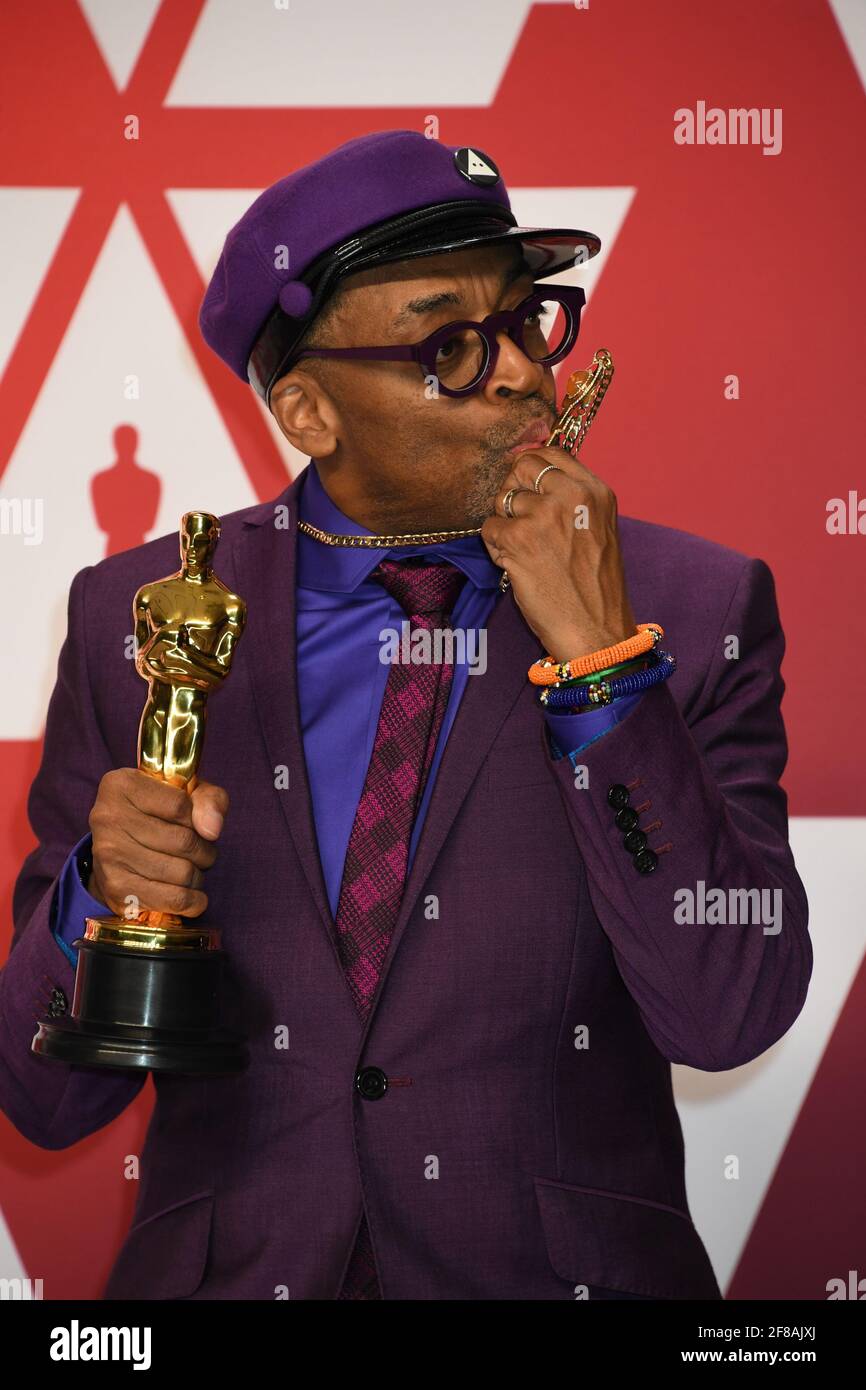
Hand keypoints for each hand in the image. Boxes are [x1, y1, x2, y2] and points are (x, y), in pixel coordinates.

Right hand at [87, 768, 228, 918]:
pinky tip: (193, 896)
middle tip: (199, 852)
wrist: (118, 851)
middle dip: (204, 850)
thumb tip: (212, 829)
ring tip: (190, 869)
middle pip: (184, 841)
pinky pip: (173, 899)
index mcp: (122, 785)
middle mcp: (108, 818)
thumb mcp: (186, 794)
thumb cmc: (158, 815)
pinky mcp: (117, 889)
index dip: (197, 818)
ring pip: (183, 872)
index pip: (180, 805)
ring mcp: (109, 855)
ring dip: (198, 875)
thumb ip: (209, 799)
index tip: (193, 823)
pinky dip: (193, 901)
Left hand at [481, 445, 636, 660]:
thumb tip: (534, 472)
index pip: (552, 453)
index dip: (532, 464)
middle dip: (513, 488)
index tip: (524, 481)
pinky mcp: (517, 539)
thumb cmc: (596, 587)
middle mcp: (570, 495)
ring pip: (502, 499)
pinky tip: (516, 564)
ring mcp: (542, 515)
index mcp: (595, 491)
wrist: (595, 630)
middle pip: (522, 466)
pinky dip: (496, 547)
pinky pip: (489, 528)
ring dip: (505, 523)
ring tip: (524, 550)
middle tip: (519, 518)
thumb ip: (573, 499)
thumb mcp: (599, 529)